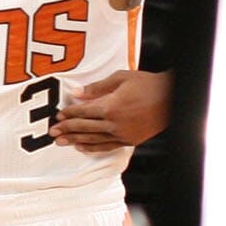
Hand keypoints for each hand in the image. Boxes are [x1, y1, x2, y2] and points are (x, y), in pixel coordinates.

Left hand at [50, 69, 171, 152]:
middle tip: (52, 132)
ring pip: (93, 139)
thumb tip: (76, 93)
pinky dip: (92, 147)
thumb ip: (97, 87)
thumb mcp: (121, 78)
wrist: (173, 98)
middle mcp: (115, 123)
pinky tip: (80, 147)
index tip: (58, 115)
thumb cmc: (148, 84)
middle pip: (84, 127)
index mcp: (111, 106)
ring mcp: (122, 134)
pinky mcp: (129, 141)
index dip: (69, 114)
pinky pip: (106, 147)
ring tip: (61, 142)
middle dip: (66, 129)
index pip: (83, 112)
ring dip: (74, 140)